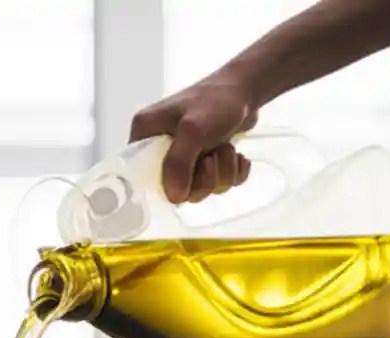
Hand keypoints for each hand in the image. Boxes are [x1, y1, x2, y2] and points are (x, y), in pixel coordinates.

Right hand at [130, 71, 259, 203]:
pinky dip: (233, 172)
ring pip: (202, 187)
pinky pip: (218, 183)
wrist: (246, 88)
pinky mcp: (206, 159)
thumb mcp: (192, 130)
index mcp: (145, 135)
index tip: (188, 174)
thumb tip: (174, 197)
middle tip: (212, 158)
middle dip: (203, 178)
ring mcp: (184, 155)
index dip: (166, 183)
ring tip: (227, 148)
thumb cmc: (215, 101)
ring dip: (222, 173)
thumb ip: (178, 164)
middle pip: (177, 188)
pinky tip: (238, 156)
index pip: (143, 175)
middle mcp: (160, 147)